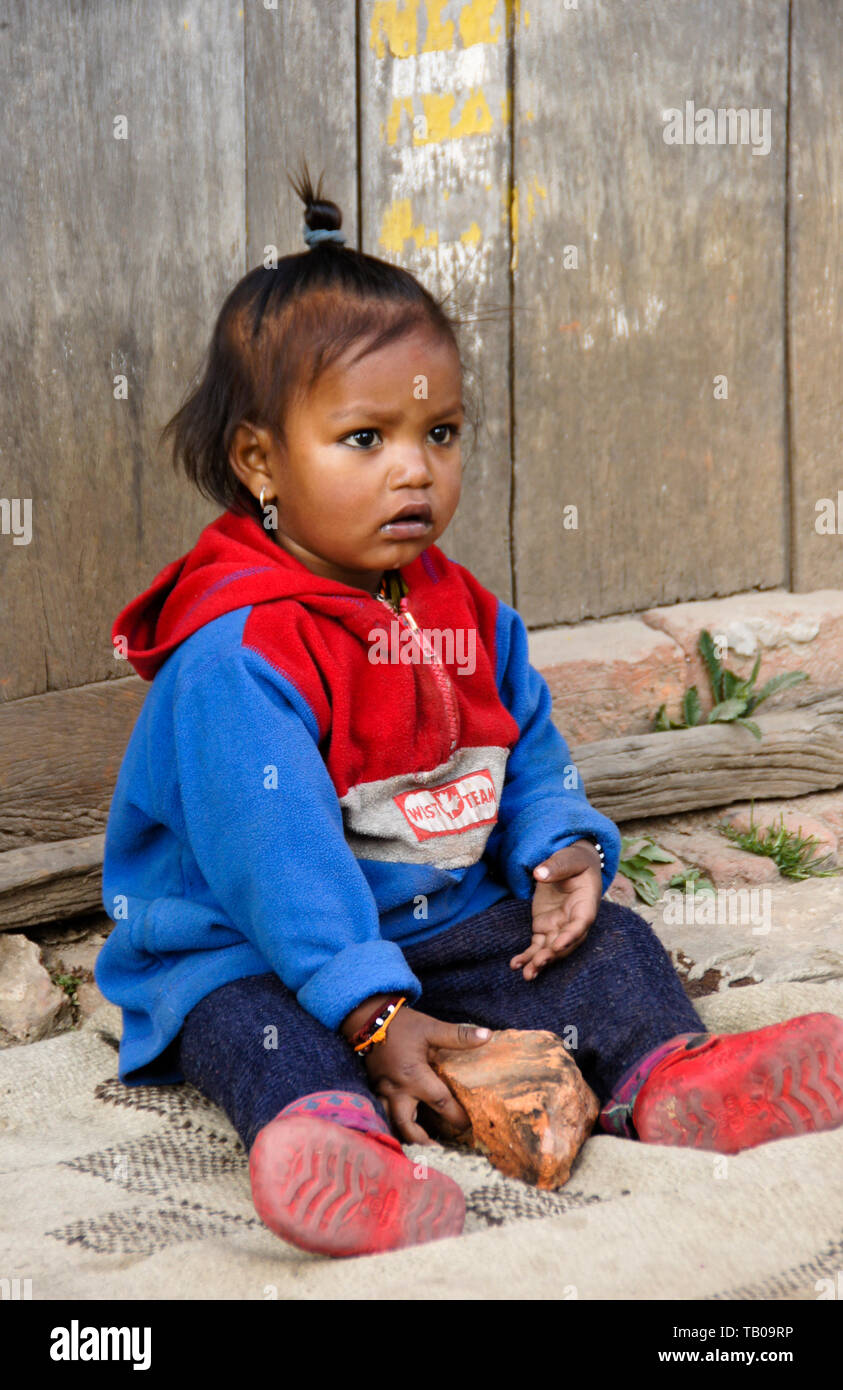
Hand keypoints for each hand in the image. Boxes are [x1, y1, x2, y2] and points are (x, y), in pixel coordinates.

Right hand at [342, 999, 490, 1145]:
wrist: (368, 1018)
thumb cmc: (402, 1025)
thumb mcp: (431, 1028)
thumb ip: (459, 1035)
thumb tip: (488, 1035)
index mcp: (413, 1076)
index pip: (440, 1103)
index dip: (456, 1116)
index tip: (469, 1125)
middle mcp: (396, 1090)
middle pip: (408, 1126)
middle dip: (424, 1143)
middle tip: (440, 1153)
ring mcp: (382, 1093)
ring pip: (392, 1125)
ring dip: (407, 1138)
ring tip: (422, 1150)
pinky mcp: (374, 1091)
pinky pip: (383, 1115)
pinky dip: (394, 1126)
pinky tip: (404, 1131)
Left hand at [509, 839, 602, 980]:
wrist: (571, 865)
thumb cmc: (574, 861)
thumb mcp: (569, 858)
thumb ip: (557, 865)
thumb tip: (539, 873)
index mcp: (586, 905)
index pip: (580, 924)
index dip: (570, 936)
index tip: (557, 945)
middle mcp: (574, 921)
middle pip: (566, 943)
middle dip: (553, 955)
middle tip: (538, 964)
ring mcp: (559, 927)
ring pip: (551, 949)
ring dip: (539, 962)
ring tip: (526, 974)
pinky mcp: (544, 928)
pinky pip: (537, 945)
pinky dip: (527, 956)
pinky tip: (516, 965)